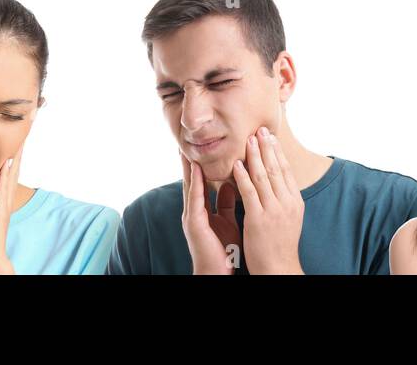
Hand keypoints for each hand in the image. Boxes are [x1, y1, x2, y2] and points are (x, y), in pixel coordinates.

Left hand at [0, 149, 20, 274]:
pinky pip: (1, 191)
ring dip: (14, 159)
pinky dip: (4, 177)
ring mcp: (3, 203)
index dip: (9, 154)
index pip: (4, 171)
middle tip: (24, 134)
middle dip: (18, 152)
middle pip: (12, 170)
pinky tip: (6, 164)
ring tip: (19, 142)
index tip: (13, 138)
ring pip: (10, 177)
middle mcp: (4, 197)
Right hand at [181, 153, 241, 274]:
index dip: (200, 166)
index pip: (200, 184)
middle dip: (188, 163)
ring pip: (190, 187)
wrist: (216, 273)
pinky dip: (196, 184)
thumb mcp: (227, 221)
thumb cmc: (223, 251)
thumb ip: (226, 204)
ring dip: (189, 168)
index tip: (200, 148)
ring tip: (186, 150)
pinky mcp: (194, 224)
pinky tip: (196, 171)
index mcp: (202, 211)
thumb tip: (230, 185)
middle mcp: (193, 211)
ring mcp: (191, 217)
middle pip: (191, 182)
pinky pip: (195, 200)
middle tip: (186, 143)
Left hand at [232, 127, 303, 274]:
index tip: (270, 136)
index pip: (286, 170)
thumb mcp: (289, 218)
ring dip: (255, 155)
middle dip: (267, 147)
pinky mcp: (259, 219)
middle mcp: (287, 203)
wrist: (279, 268)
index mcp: (295, 202)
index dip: (277, 152)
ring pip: (263, 176)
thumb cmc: (280, 246)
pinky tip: (237, 164)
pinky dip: (243, 176)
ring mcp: (274, 210)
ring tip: (248, 139)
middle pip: (276, 168)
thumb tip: (279, 183)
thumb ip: (284, 200)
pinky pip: (250, 192)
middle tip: (259, 129)